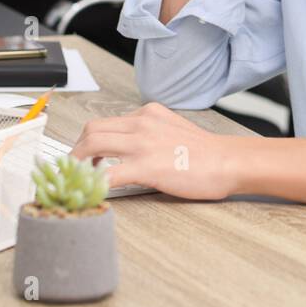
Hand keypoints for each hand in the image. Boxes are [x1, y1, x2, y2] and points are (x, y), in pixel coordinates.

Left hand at [70, 102, 234, 200]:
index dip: (90, 140)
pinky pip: (109, 174)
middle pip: (92, 129)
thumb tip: (131, 149)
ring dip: (78, 163)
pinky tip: (94, 192)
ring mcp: (142, 144)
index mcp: (148, 114)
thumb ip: (151, 133)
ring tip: (78, 180)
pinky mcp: (146, 167)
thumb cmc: (207, 152)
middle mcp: (141, 123)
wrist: (228, 161)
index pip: (106, 122)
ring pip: (93, 145)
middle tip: (76, 168)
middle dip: (78, 149)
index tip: (86, 155)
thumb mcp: (174, 129)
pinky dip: (95, 183)